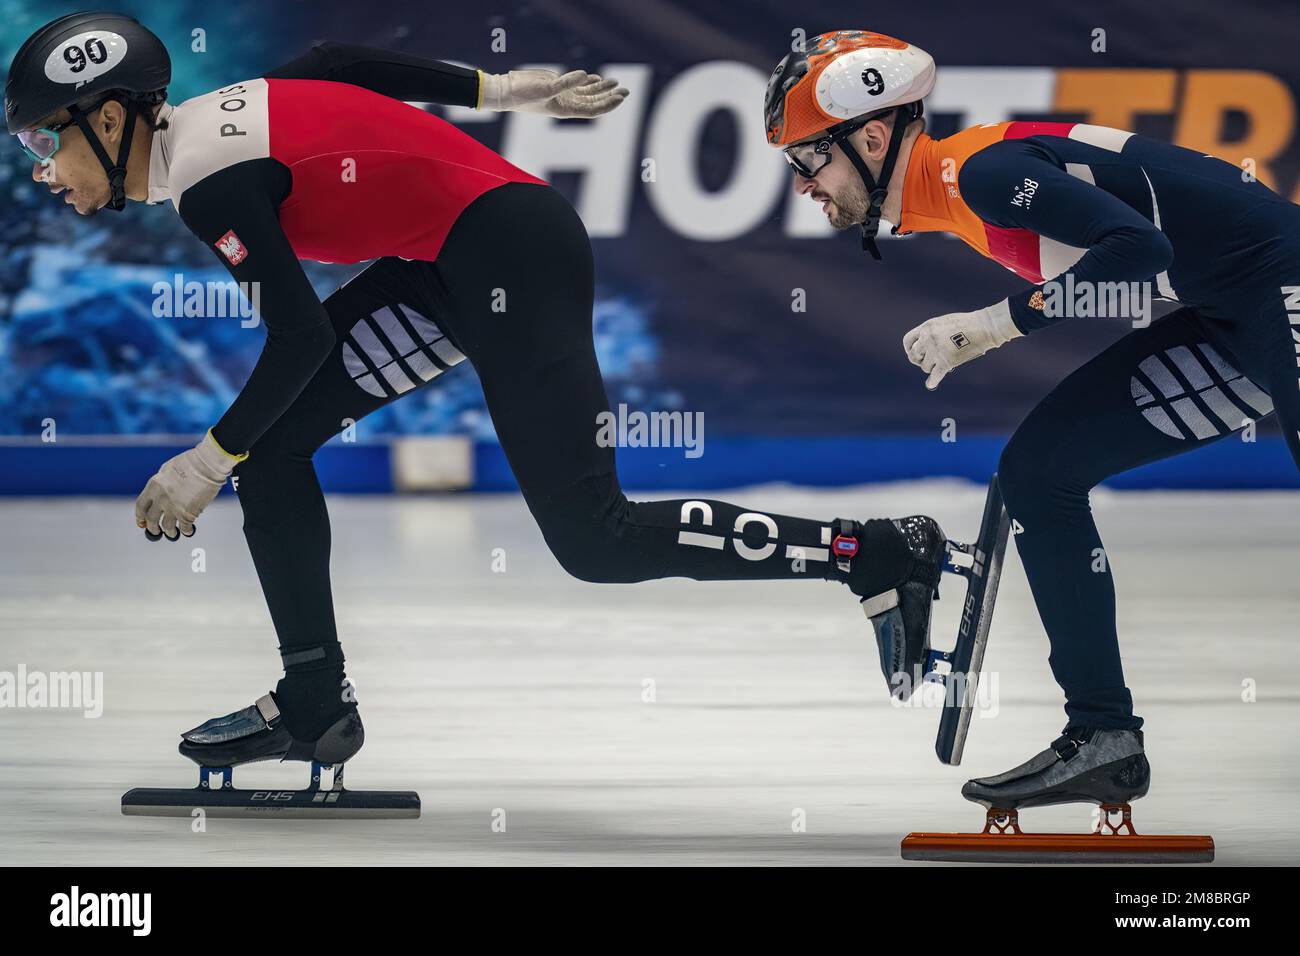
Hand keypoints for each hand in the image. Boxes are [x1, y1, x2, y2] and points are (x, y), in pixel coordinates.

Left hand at [135, 431, 241, 540]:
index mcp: (154, 486)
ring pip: (167, 527)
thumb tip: (160, 494)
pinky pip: (185, 528)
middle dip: (153, 528)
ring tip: (172, 534)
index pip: (141, 506)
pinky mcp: (188, 513)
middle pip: (151, 519)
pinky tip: (188, 531)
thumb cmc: (191, 463)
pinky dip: (186, 531)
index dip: (140, 516)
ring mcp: (174, 507)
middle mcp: (161, 499)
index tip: (142, 522)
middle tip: (155, 531)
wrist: (207, 465)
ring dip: (170, 532)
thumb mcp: (168, 470)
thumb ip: (161, 483)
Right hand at [480, 69, 628, 116]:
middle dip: (610, 96)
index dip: (608, 105)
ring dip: (602, 88)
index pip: (593, 110)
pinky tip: (596, 78)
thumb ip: (567, 82)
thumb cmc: (524, 94)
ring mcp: (563, 95)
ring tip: (616, 82)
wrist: (507, 90)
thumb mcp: (546, 87)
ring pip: (587, 93)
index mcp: (566, 109)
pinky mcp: (557, 86)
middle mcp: (567, 104)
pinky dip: (588, 82)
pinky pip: (577, 86)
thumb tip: (586, 75)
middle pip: (594, 102)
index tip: (620, 97)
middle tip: (626, 90)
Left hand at [903, 300, 1022, 389]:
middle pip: (914, 356)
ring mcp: (936, 351)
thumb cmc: (968, 324)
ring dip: (932, 368)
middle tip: (926, 362)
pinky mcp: (947, 362)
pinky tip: (931, 384)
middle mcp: (928, 339)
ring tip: (940, 365)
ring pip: (925, 367)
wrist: (985, 326)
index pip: (908, 341)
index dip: (909, 349)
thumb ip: (933, 334)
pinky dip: (932, 382)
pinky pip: (935, 376)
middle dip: (920, 360)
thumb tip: (925, 350)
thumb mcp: (944, 323)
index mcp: (926, 327)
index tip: (913, 353)